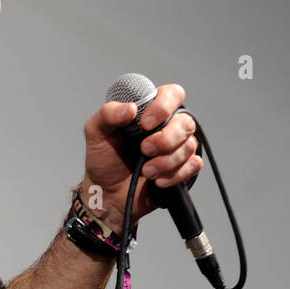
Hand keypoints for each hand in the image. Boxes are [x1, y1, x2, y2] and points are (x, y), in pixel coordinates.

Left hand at [82, 83, 203, 226]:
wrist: (107, 193)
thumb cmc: (103, 160)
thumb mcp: (95, 132)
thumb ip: (107, 114)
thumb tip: (130, 108)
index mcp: (150, 111)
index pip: (172, 95)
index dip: (163, 107)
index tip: (145, 124)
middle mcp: (167, 126)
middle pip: (186, 122)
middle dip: (165, 139)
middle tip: (144, 150)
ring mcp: (177, 148)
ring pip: (189, 146)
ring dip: (166, 161)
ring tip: (146, 171)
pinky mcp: (183, 168)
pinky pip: (194, 165)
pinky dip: (175, 174)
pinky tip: (158, 180)